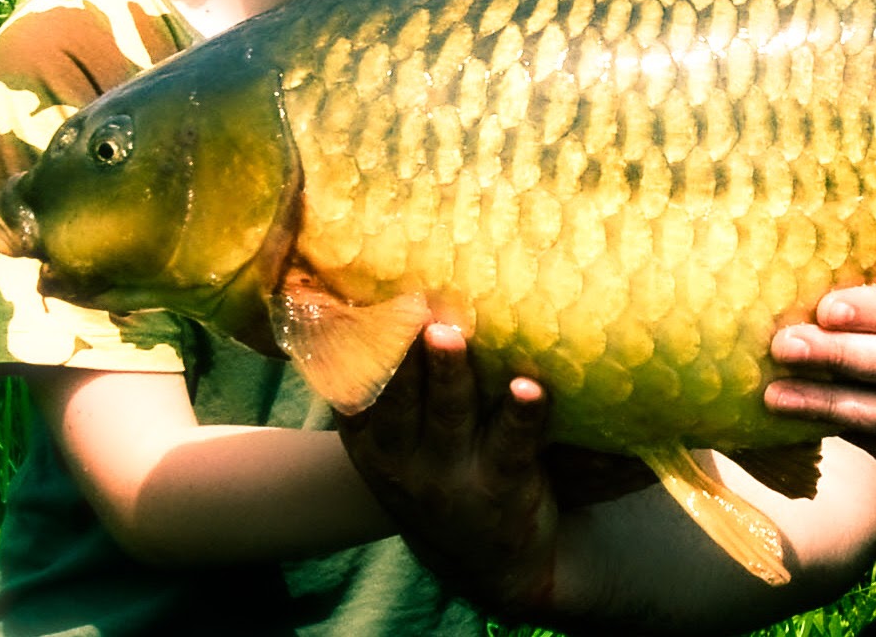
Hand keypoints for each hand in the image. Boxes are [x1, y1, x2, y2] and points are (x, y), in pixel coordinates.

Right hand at [337, 323, 561, 613]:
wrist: (495, 567)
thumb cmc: (441, 479)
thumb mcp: (396, 453)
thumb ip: (384, 395)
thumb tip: (351, 308)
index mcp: (373, 447)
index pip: (353, 395)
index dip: (349, 353)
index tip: (346, 309)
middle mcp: (406, 463)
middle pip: (398, 401)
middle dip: (397, 356)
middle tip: (403, 310)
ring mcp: (455, 477)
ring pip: (449, 418)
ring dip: (449, 374)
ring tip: (447, 335)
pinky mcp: (505, 485)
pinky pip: (513, 445)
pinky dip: (522, 415)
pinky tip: (529, 389)